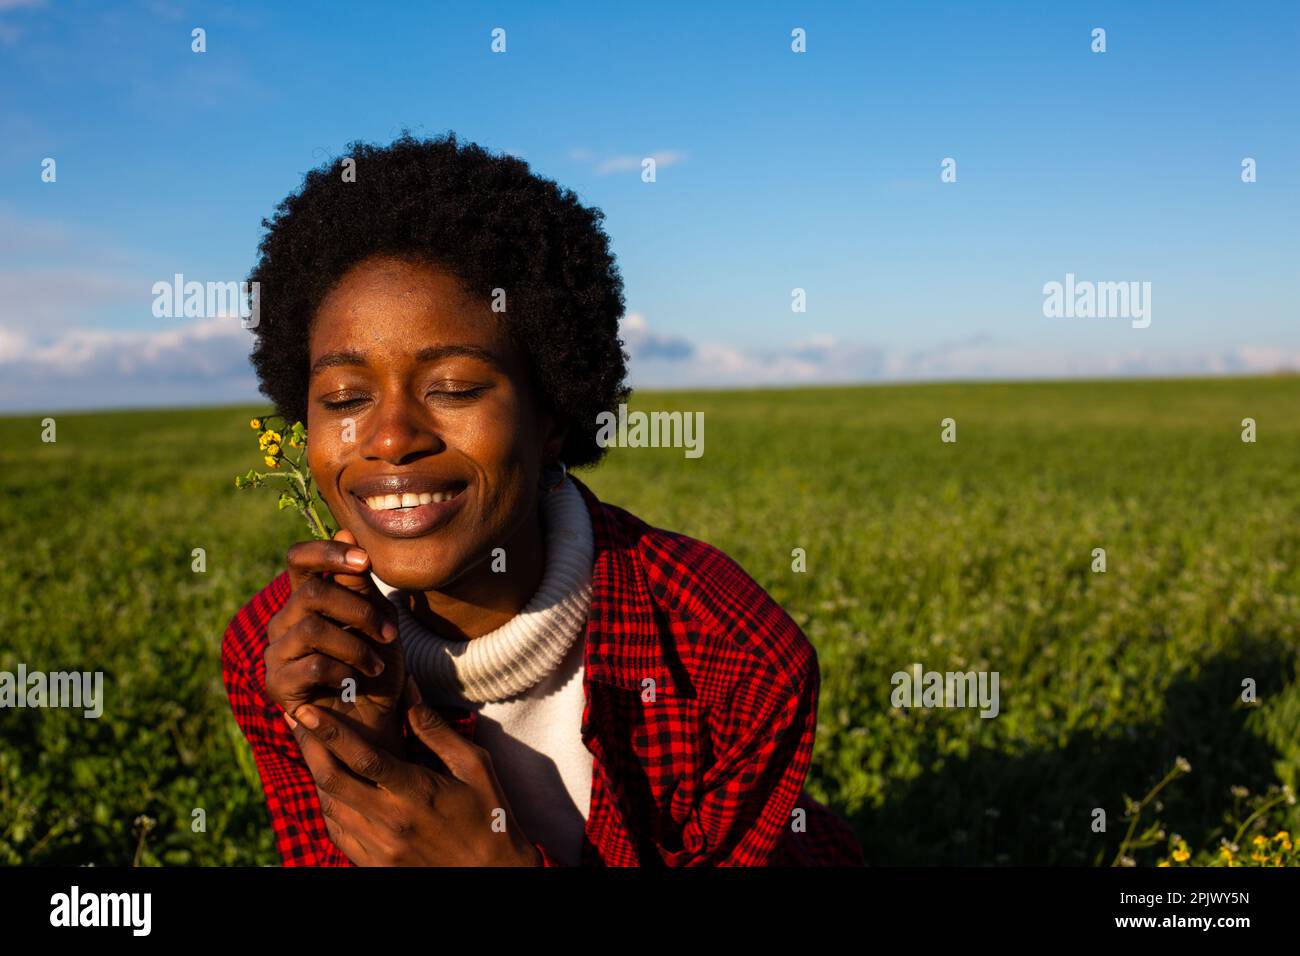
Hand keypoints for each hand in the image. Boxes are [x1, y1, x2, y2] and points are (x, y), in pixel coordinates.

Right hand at [265, 530, 406, 754]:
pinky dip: (343, 672)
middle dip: (358, 610)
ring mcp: (276, 653)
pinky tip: (357, 682)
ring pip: (311, 627)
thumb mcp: (377, 620)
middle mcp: (284, 621)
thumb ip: (359, 583)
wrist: (376, 723)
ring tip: (377, 664)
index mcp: (307, 599)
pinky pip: (310, 666)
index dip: (326, 551)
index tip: (364, 561)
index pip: (298, 558)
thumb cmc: (376, 668)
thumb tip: (343, 527)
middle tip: (390, 633)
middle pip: (310, 592)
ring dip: (356, 645)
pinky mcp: (276, 686)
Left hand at [291, 677, 540, 866]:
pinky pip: (338, 832)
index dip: (330, 732)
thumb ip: (437, 731)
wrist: (490, 873)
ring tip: (308, 744)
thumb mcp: (473, 766)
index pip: (363, 758)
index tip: (307, 709)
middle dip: (310, 745)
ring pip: (331, 805)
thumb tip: (409, 693)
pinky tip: (327, 784)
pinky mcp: (375, 865)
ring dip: (315, 772)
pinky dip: (327, 804)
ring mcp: (380, 847)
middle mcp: (392, 821)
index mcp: (417, 793)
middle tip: (296, 719)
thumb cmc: (488, 813)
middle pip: (333, 780)